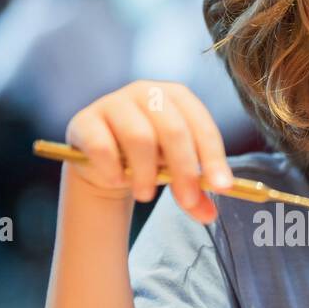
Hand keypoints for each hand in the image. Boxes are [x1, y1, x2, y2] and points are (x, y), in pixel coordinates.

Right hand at [64, 80, 233, 224]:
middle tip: (186, 201)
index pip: (201, 125)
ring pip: (139, 137)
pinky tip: (117, 181)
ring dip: (147, 173)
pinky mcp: (86, 121)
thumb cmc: (147, 157)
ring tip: (146, 195)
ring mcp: (114, 103)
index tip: (222, 187)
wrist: (101, 159)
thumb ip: (193, 192)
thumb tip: (209, 215)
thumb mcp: (175, 171)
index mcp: (176, 97)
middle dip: (184, 170)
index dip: (213, 157)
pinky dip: (113, 170)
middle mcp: (146, 92)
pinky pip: (103, 146)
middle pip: (173, 129)